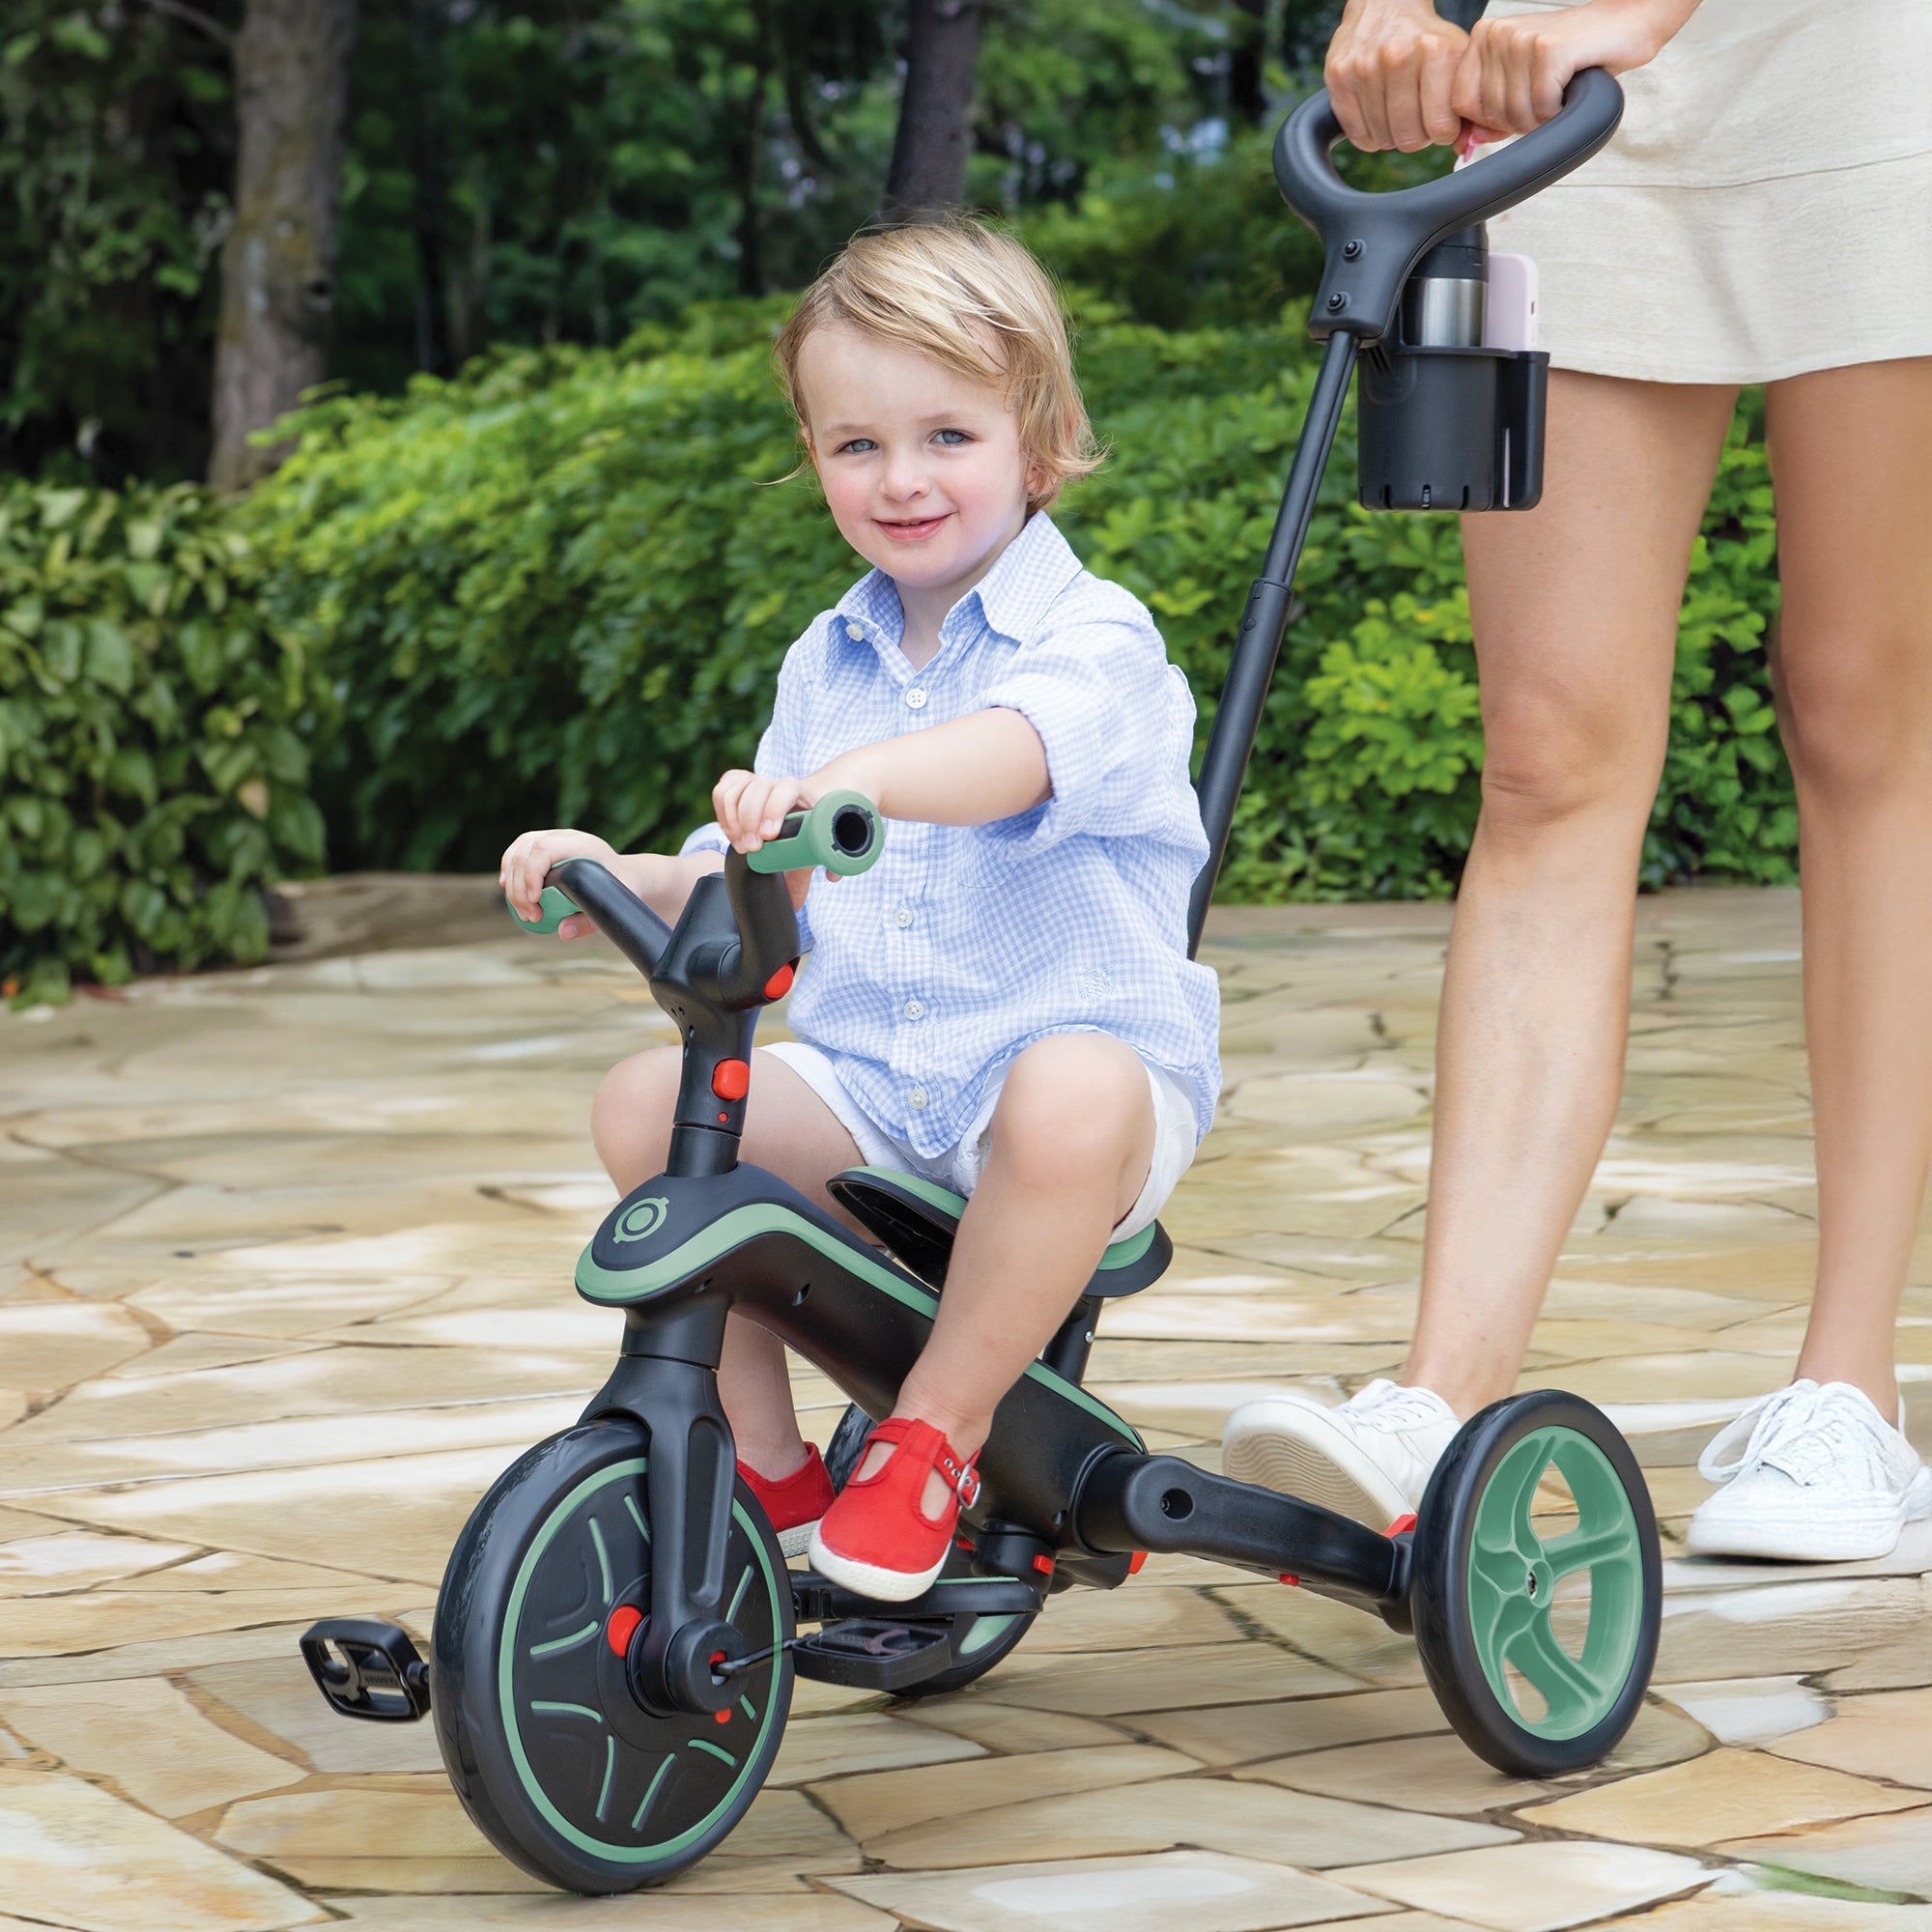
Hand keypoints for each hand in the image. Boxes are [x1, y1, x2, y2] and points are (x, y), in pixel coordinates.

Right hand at [498, 827, 616, 939]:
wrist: (627, 875)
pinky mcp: (546, 846)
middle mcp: (566, 837)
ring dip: (512, 882)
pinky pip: (519, 851)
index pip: (544, 849)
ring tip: (522, 911)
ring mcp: (554, 838)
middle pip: (526, 853)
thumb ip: (588, 922)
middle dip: (520, 887)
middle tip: (531, 916)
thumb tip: (562, 932)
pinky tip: (506, 886)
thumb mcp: (611, 907)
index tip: (534, 900)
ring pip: (519, 851)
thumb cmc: (622, 889)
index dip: (532, 873)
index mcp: (583, 844)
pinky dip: (509, 869)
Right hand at [713, 769, 822, 854]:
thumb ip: (816, 863)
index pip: (788, 788)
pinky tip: (732, 833)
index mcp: (802, 791)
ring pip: (734, 790)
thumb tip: (809, 893)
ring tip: (742, 846)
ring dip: (732, 821)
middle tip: (751, 849)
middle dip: (749, 820)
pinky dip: (721, 814)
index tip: (769, 837)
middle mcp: (777, 783)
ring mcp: (756, 782)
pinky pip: (722, 792)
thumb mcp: (818, 841)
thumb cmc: (813, 825)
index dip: (775, 810)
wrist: (806, 803)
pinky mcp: (738, 784)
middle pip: (757, 788)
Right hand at [1325, 0, 1470, 152]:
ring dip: (1393, 135)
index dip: (1442, 132)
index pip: (1440, 129)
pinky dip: (1370, 135)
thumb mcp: (1456, 60)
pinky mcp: (1339, 76)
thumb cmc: (1425, 40)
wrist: (1386, 5)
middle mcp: (1398, 56)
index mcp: (1436, 51)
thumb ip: (1468, 104)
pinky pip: (1358, 136)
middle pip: (1410, 140)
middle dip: (1417, 136)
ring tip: (1397, 111)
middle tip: (1417, 117)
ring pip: (1384, 141)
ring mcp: (1364, 66)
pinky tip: (1378, 115)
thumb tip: (1465, 147)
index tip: (1440, 119)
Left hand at [1454, 0, 1680, 138]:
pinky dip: (1558, 109)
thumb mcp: (1524, 87)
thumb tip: (1466, 143)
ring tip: (1560, 90)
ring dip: (1541, 117)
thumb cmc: (1572, 59)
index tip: (1521, 104)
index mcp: (1483, 37)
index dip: (1491, 119)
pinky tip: (1571, 87)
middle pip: (1489, 112)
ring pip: (1514, 113)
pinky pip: (1541, 106)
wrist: (1624, 24)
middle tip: (1548, 96)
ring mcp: (1520, 37)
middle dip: (1520, 119)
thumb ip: (1491, 114)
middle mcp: (1496, 32)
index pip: (1462, 103)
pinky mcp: (1547, 48)